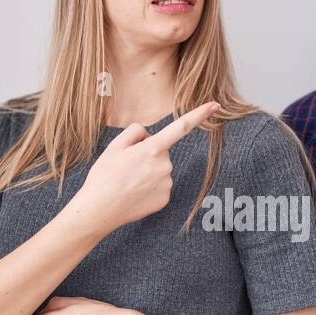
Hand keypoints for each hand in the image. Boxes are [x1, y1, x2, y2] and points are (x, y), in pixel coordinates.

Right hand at [70, 101, 218, 234]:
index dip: (200, 114)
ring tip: (127, 181)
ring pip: (160, 169)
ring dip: (147, 172)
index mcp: (152, 148)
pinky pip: (160, 186)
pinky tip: (134, 193)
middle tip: (126, 167)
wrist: (100, 210)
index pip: (181, 127)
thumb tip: (150, 135)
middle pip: (160, 151)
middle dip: (147, 154)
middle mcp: (165, 165)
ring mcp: (167, 184)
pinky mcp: (165, 199)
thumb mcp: (114, 146)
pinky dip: (149, 187)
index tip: (215, 105)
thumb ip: (135, 132)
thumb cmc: (104, 176)